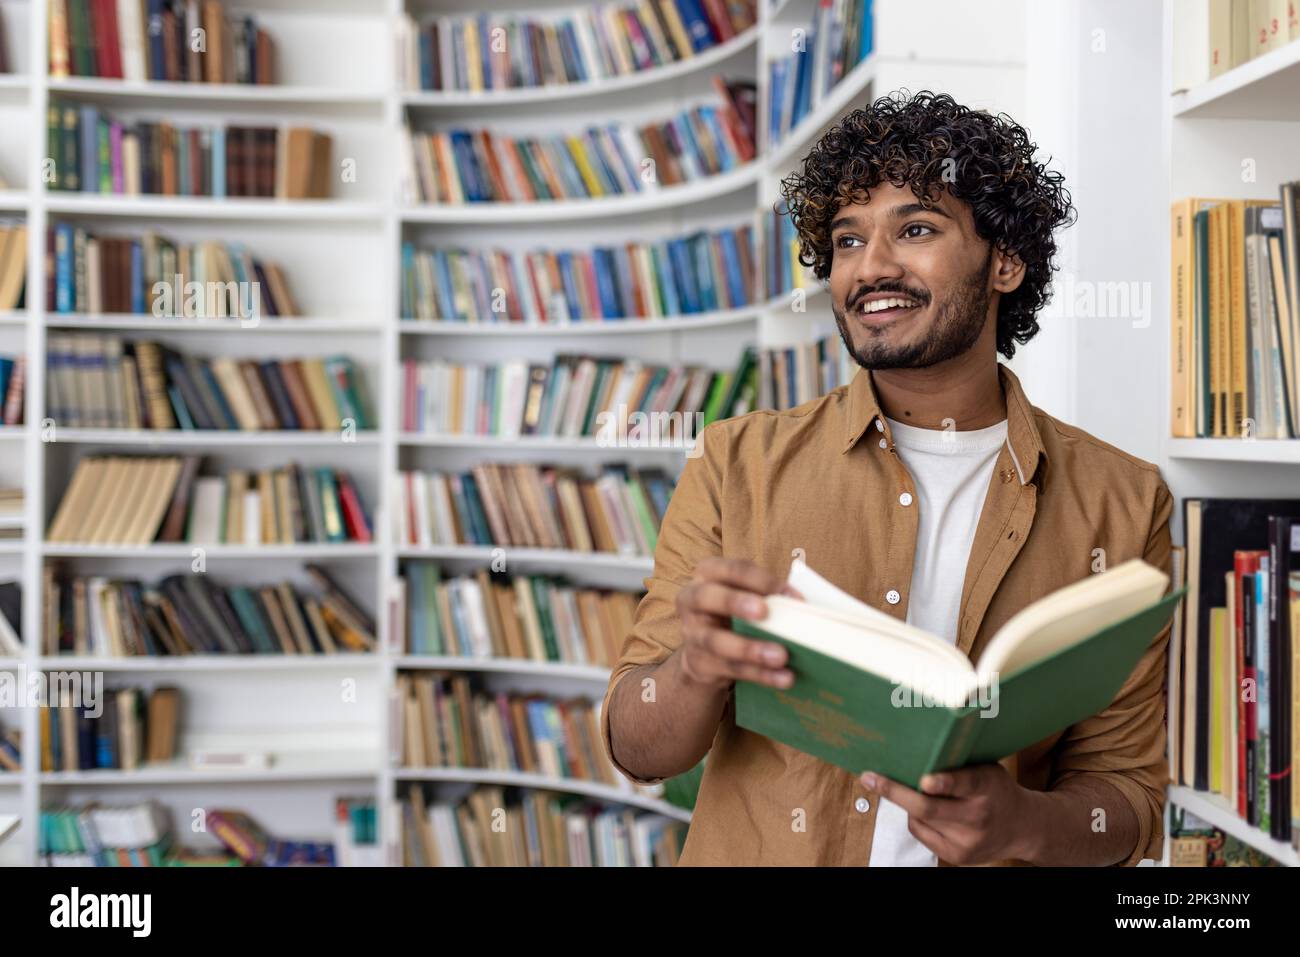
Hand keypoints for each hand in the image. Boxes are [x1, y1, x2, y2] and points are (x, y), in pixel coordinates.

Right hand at [676, 556, 801, 692]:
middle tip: (764, 611)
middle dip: (736, 602)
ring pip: (717, 641)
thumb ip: (768, 596)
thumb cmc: (735, 614)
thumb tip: (803, 607)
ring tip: (781, 656)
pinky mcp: (699, 663)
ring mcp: (691, 633)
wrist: (705, 652)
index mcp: (708, 573)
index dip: (761, 580)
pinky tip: (782, 677)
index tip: (792, 596)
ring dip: (750, 648)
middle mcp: (692, 600)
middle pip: (708, 597)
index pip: (732, 570)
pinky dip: (759, 674)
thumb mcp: (746, 596)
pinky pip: (730, 668)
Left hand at [860, 764, 1039, 864]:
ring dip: (905, 802)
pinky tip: (922, 809)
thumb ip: (959, 764)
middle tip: (870, 778)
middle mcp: (978, 815)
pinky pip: (921, 832)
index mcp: (987, 787)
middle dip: (895, 792)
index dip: (944, 783)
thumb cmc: (996, 789)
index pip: (965, 784)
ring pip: (920, 819)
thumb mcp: (987, 769)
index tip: (925, 780)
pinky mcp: (958, 855)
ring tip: (902, 788)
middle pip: (929, 807)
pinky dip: (915, 818)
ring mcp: (968, 840)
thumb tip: (917, 748)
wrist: (1023, 827)